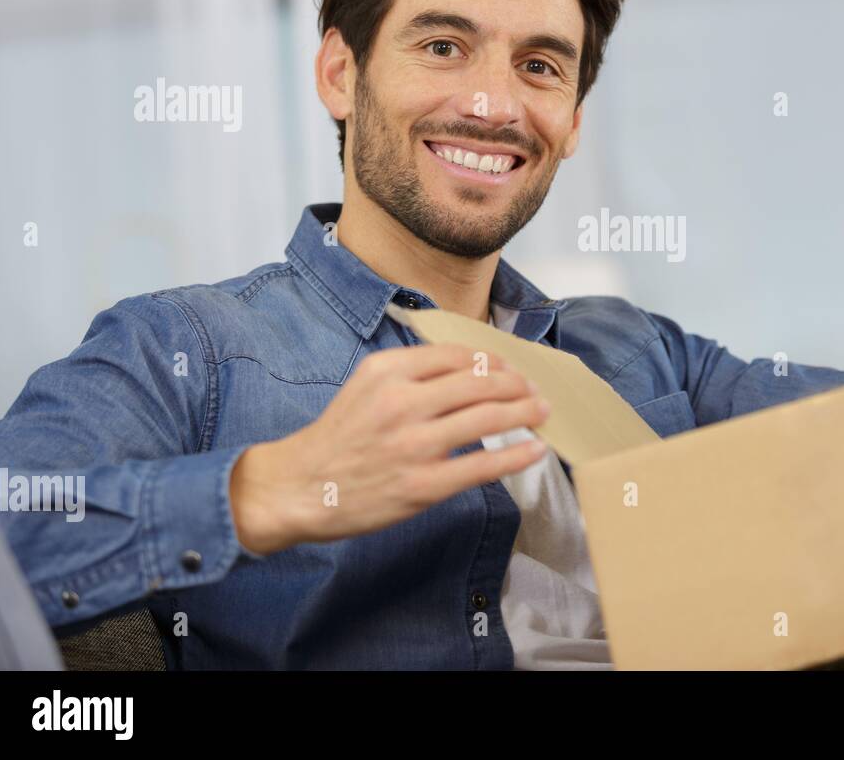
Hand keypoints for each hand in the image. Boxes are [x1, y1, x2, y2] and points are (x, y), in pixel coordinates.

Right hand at [229, 343, 550, 554]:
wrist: (301, 487)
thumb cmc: (340, 436)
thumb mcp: (366, 384)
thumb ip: (413, 371)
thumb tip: (471, 367)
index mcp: (389, 371)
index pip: (459, 356)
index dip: (495, 361)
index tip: (512, 369)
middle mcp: (402, 402)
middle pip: (481, 383)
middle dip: (518, 384)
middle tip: (536, 390)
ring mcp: (414, 445)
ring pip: (488, 419)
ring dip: (525, 413)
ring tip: (542, 412)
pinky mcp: (423, 485)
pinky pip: (482, 466)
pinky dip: (517, 456)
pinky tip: (536, 450)